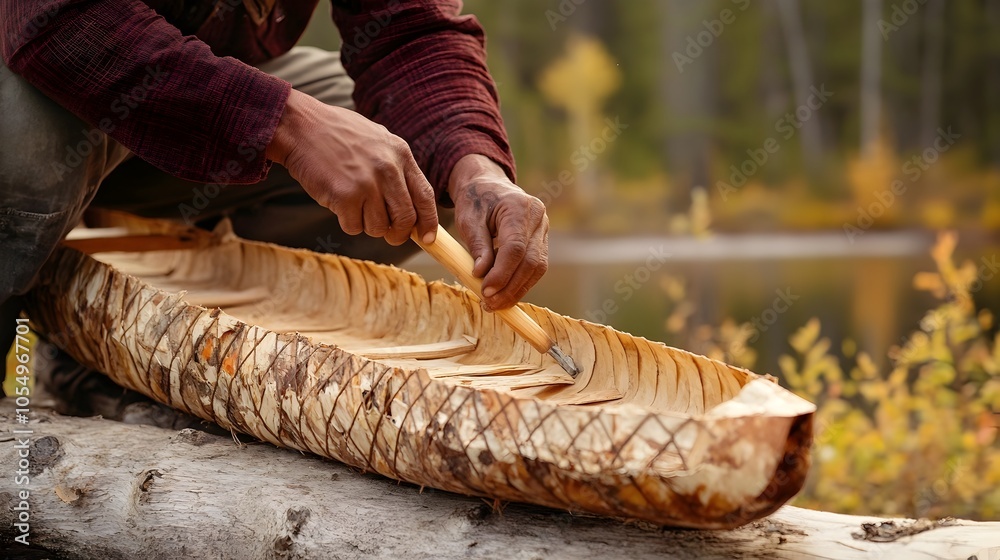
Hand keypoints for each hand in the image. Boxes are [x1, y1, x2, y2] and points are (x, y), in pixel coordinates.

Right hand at [266, 89, 437, 245]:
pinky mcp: (345, 196)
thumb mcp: (377, 141)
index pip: (425, 196)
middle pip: (406, 219)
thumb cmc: (337, 135)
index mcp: (400, 153)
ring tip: (354, 205)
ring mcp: (367, 183)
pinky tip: (338, 202)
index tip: (427, 238)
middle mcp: (388, 169)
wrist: (300, 126)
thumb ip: (396, 169)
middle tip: (389, 234)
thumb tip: (413, 209)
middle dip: (398, 234)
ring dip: (367, 225)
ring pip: (379, 227)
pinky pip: (354, 227)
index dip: (429, 222)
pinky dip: (347, 222)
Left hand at [449, 154, 548, 310]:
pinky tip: (504, 294)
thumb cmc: (476, 200)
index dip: (502, 273)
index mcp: (519, 207)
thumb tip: (480, 274)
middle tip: (489, 304)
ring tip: (495, 304)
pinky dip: (520, 283)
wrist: (489, 186)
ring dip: (517, 290)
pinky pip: (535, 267)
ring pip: (537, 268)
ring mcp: (543, 230)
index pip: (516, 248)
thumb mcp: (468, 218)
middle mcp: (538, 218)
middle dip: (510, 287)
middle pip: (531, 261)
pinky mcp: (542, 241)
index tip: (485, 291)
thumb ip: (477, 245)